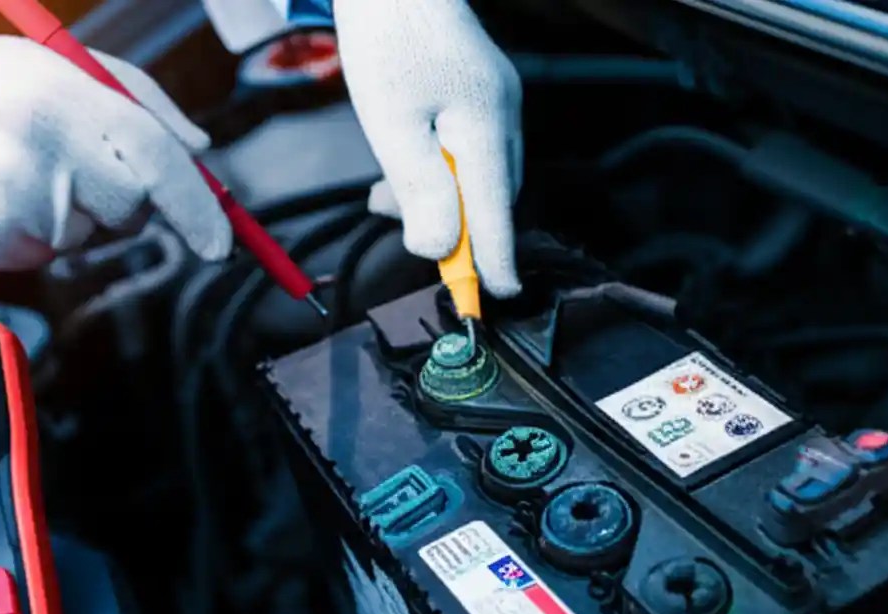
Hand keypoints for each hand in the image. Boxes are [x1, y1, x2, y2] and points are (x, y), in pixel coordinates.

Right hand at [0, 5, 229, 270]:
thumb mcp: (71, 66)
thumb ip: (146, 106)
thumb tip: (202, 153)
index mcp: (73, 101)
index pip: (158, 163)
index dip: (198, 210)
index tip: (219, 246)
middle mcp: (45, 151)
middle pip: (129, 209)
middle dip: (118, 198)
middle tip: (69, 163)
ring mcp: (11, 200)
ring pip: (84, 238)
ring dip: (67, 216)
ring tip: (17, 169)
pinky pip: (39, 256)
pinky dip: (28, 235)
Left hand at [334, 0, 522, 296]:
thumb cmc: (386, 39)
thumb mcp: (390, 121)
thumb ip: (418, 187)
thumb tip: (439, 248)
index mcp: (486, 127)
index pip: (496, 214)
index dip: (492, 262)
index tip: (497, 299)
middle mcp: (503, 117)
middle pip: (489, 199)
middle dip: (453, 227)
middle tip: (402, 229)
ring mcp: (496, 102)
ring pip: (476, 176)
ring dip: (436, 197)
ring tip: (384, 194)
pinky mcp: (482, 93)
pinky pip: (468, 151)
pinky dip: (436, 170)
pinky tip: (399, 165)